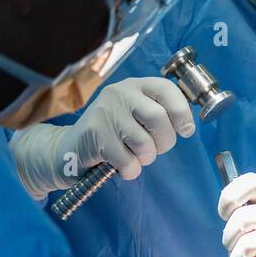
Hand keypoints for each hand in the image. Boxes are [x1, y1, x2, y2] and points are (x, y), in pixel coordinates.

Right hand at [10, 77, 194, 198]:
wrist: (68, 148)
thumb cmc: (112, 133)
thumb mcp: (135, 114)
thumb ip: (159, 114)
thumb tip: (187, 125)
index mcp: (135, 85)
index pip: (167, 89)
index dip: (182, 111)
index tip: (186, 130)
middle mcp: (120, 93)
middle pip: (159, 118)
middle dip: (165, 142)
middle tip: (155, 149)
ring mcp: (105, 113)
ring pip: (145, 143)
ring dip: (146, 158)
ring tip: (134, 156)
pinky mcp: (95, 135)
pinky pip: (128, 161)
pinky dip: (130, 170)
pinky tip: (120, 165)